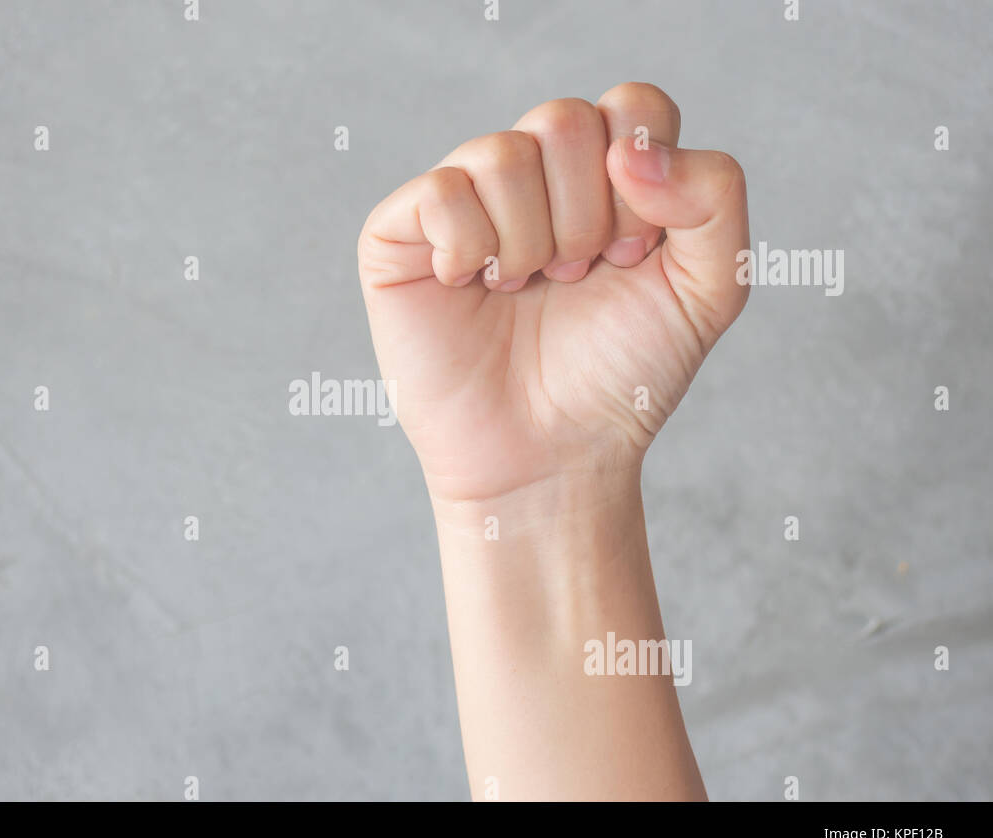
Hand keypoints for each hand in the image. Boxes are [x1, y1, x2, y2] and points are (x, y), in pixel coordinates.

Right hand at [357, 83, 748, 501]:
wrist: (551, 454)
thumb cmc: (619, 373)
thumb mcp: (710, 288)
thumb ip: (715, 196)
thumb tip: (630, 151)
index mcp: (602, 171)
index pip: (632, 106)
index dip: (644, 184)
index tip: (634, 256)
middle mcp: (530, 173)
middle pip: (564, 122)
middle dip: (584, 219)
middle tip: (574, 278)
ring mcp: (463, 198)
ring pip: (502, 155)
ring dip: (529, 243)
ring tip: (524, 290)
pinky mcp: (400, 234)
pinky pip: (440, 192)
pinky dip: (469, 250)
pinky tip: (470, 288)